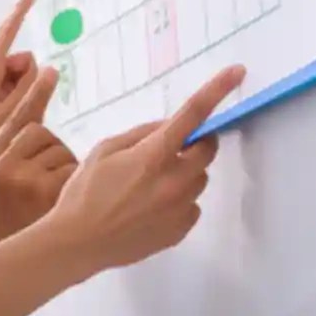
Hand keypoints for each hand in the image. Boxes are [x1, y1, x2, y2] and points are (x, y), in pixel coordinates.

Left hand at [0, 0, 40, 164]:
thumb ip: (28, 89)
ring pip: (19, 74)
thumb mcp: (7, 114)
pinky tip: (2, 117)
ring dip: (21, 91)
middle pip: (21, 59)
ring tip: (4, 117)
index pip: (6, 32)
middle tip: (13, 107)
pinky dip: (14, 96)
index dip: (20, 10)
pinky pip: (11, 85)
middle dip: (28, 77)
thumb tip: (47, 66)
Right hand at [0, 66, 77, 246]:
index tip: (48, 69)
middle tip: (45, 184)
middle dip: (51, 152)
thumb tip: (35, 124)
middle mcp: (1, 167)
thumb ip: (13, 154)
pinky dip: (76, 185)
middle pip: (40, 132)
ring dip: (66, 170)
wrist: (13, 268)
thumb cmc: (10, 225)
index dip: (31, 93)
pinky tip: (65, 207)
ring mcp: (25, 181)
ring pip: (61, 151)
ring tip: (52, 199)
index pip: (12, 120)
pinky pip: (74, 170)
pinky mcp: (49, 194)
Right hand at [45, 66, 242, 272]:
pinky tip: (147, 206)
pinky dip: (177, 200)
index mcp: (154, 155)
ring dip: (184, 172)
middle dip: (196, 142)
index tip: (238, 72)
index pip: (192, 115)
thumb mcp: (104, 150)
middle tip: (169, 148)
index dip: (217, 91)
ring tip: (147, 184)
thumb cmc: (83, 192)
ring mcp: (181, 208)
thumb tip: (169, 127)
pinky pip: (191, 205)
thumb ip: (141, 135)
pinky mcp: (181, 230)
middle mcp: (175, 181)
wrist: (77, 243)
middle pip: (207, 150)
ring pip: (199, 179)